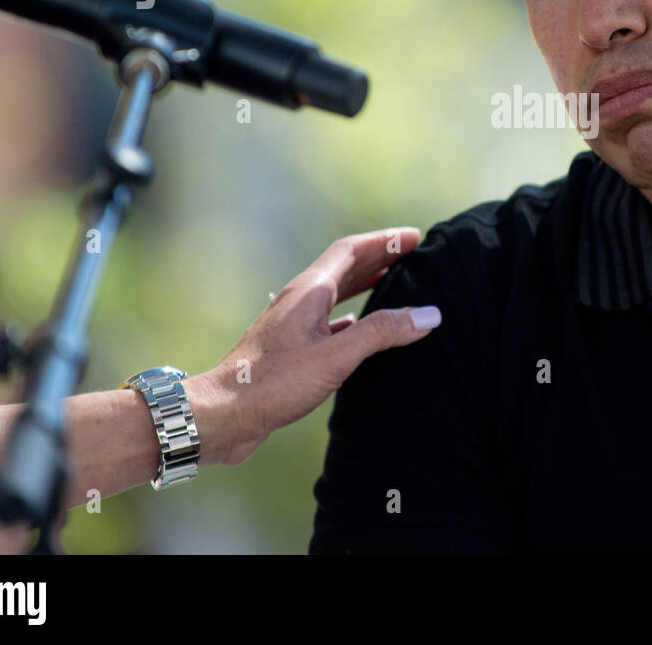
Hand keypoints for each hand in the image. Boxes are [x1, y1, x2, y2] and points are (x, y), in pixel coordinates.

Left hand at [183, 227, 439, 464]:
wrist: (223, 414)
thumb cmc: (274, 383)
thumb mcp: (336, 357)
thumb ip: (381, 333)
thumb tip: (428, 313)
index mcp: (309, 292)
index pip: (351, 250)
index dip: (383, 241)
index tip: (413, 237)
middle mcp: (299, 300)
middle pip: (344, 267)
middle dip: (378, 257)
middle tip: (411, 254)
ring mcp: (291, 324)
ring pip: (335, 294)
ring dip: (365, 284)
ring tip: (394, 283)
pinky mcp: (288, 348)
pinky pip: (327, 321)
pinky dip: (350, 317)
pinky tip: (360, 328)